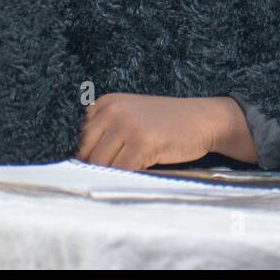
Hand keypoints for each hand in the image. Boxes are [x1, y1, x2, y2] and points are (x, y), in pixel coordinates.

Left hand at [75, 93, 216, 169]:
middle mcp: (112, 111)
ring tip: (133, 168)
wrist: (202, 119)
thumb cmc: (165, 123)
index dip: (87, 155)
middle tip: (120, 169)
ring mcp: (127, 126)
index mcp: (105, 103)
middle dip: (98, 167)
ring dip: (114, 173)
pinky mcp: (142, 143)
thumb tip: (77, 163)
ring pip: (101, 165)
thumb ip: (105, 131)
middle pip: (86, 153)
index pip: (78, 138)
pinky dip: (127, 177)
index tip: (100, 163)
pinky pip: (121, 171)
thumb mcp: (130, 116)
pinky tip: (142, 169)